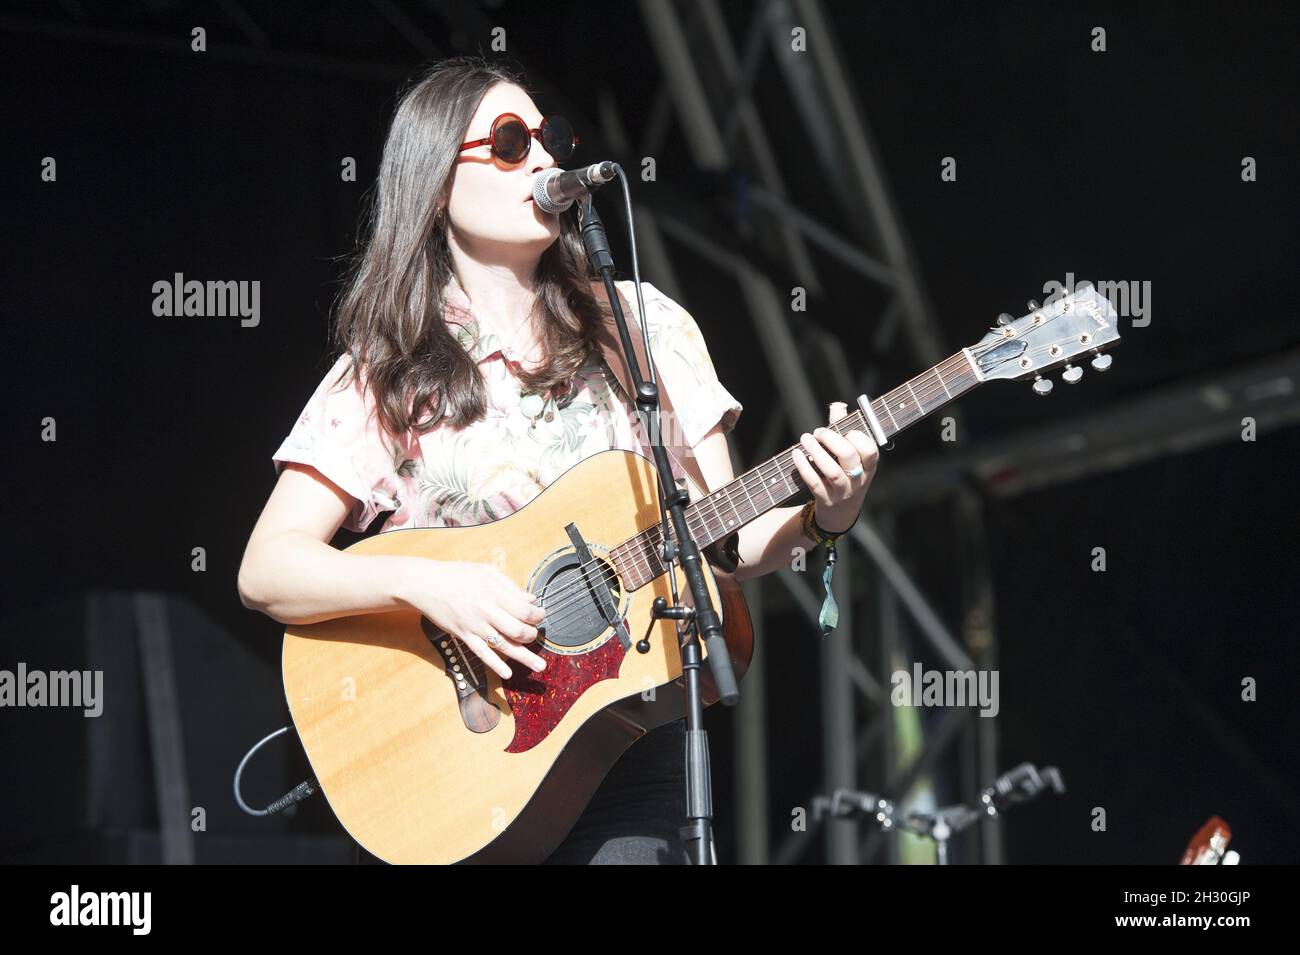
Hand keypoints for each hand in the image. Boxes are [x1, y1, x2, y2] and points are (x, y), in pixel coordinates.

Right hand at [399, 559, 547, 679]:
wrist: (426, 585)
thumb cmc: (457, 575)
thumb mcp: (486, 571)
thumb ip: (510, 586)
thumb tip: (531, 599)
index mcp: (494, 592)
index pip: (524, 610)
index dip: (537, 615)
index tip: (540, 615)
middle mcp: (486, 611)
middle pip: (517, 629)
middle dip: (532, 635)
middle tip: (534, 634)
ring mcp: (475, 626)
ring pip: (504, 645)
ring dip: (524, 657)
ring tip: (540, 666)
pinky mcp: (464, 636)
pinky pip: (482, 654)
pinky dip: (496, 665)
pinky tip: (508, 674)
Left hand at [790, 401, 878, 533]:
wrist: (841, 512)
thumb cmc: (846, 474)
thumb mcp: (852, 455)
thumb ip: (844, 428)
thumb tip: (838, 405)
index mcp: (869, 466)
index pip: (869, 449)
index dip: (856, 437)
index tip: (843, 430)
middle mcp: (859, 479)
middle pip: (848, 456)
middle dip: (831, 439)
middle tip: (818, 432)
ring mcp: (843, 491)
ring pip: (832, 471)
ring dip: (816, 452)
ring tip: (805, 438)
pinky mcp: (826, 499)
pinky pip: (815, 483)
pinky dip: (804, 467)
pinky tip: (796, 454)